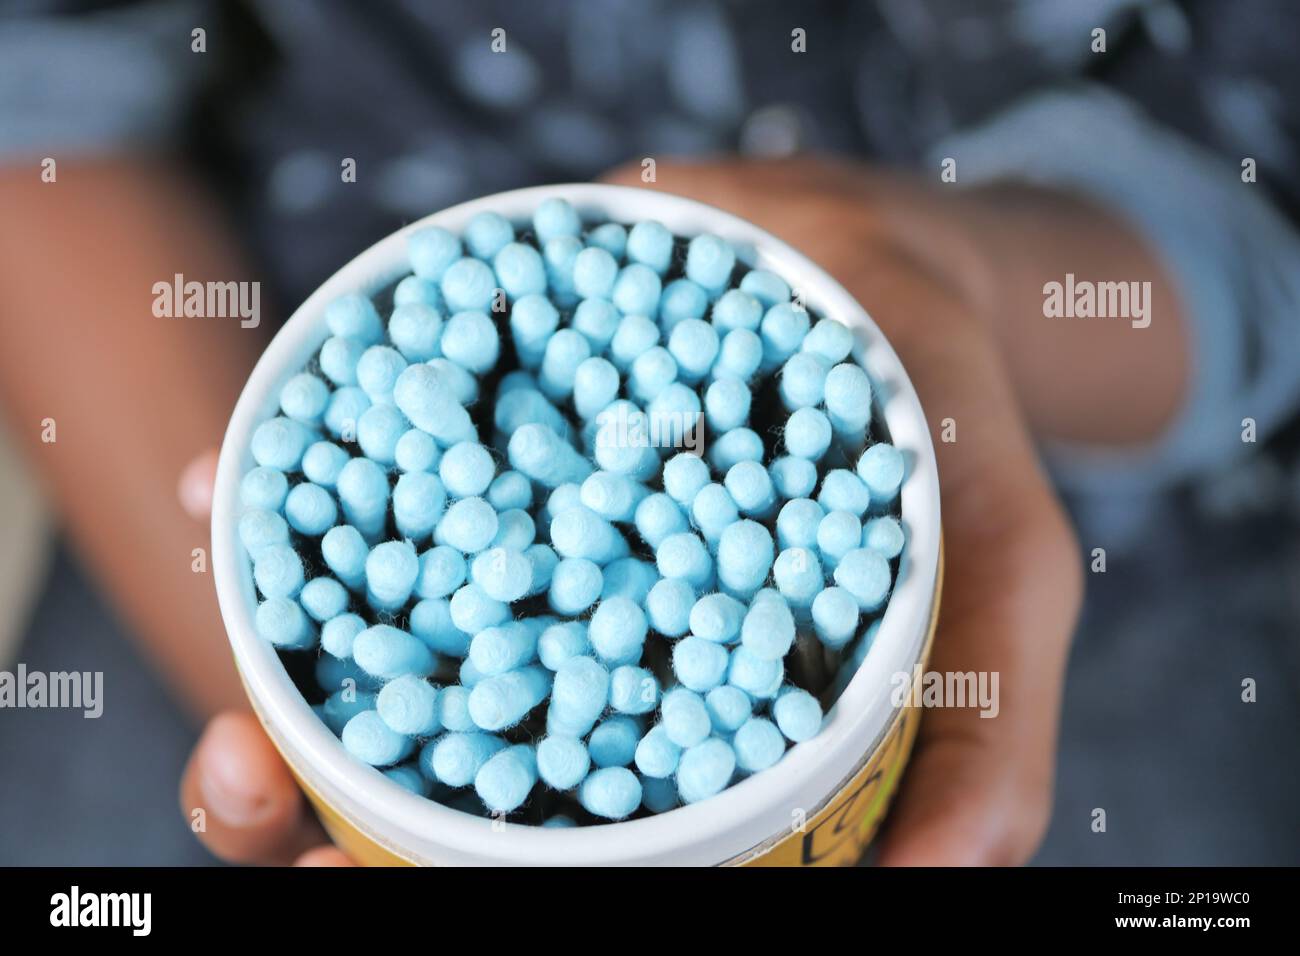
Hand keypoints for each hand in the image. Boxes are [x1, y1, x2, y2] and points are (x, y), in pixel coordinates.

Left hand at [185, 158, 1082, 865]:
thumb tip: (952, 883)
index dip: (448, 873)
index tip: (360, 882)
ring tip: (224, 660)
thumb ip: (989, 727)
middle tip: (252, 787)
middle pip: (417, 749)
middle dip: (317, 790)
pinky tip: (233, 490)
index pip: (541, 829)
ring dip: (272, 649)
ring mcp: (505, 527)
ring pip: (361, 622)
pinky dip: (286, 488)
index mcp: (669, 713)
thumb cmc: (940, 432)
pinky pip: (359, 468)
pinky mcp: (470, 421)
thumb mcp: (1001, 570)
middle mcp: (569, 632)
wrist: (881, 255)